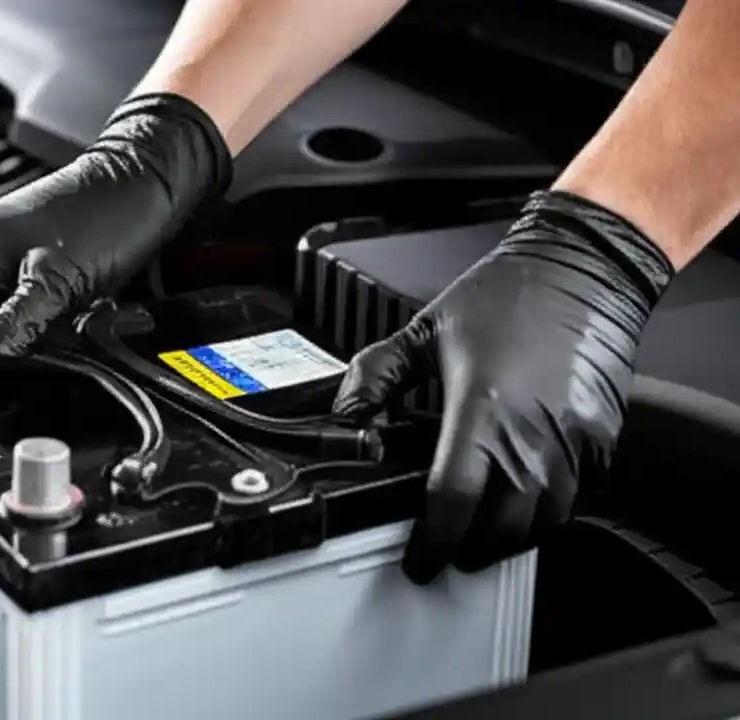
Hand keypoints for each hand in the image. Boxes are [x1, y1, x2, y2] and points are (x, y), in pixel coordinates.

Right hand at [0, 93, 230, 354]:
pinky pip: (28, 325)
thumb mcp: (57, 275)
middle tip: (30, 356)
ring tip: (64, 329)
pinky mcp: (37, 284)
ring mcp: (8, 273)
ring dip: (28, 344)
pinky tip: (77, 323)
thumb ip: (17, 320)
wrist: (147, 183)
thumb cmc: (104, 210)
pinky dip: (50, 334)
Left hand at [333, 191, 673, 582]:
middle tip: (448, 552)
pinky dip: (548, 511)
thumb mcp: (423, 330)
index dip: (432, 544)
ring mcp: (573, 442)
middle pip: (502, 530)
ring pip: (544, 523)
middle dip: (470, 551)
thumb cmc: (511, 294)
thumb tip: (347, 416)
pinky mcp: (601, 439)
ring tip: (484, 535)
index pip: (452, 503)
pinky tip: (524, 501)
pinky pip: (576, 497)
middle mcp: (531, 436)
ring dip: (511, 539)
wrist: (583, 267)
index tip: (419, 560)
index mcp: (480, 411)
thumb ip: (374, 376)